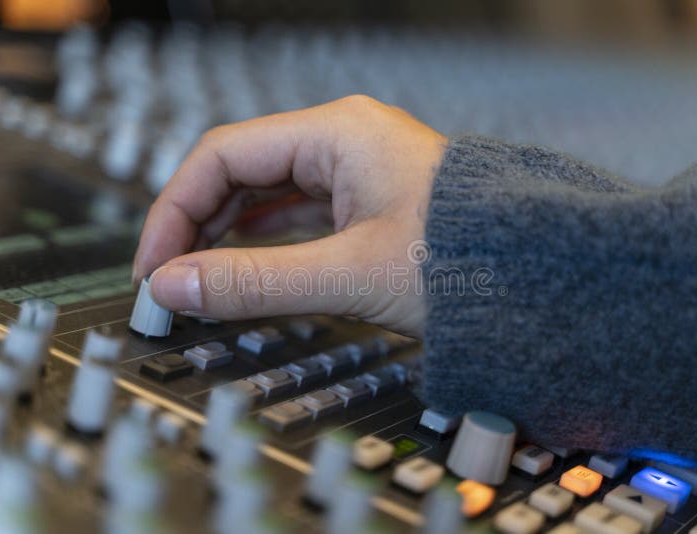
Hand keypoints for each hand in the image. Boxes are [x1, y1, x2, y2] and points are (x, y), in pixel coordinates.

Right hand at [133, 95, 446, 337]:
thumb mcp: (349, 274)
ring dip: (229, 235)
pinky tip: (247, 265)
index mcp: (337, 133)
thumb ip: (254, 281)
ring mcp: (357, 172)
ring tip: (201, 279)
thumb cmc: (468, 261)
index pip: (222, 155)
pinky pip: (299, 213)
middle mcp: (344, 141)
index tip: (154, 265)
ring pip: (269, 194)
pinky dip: (267, 241)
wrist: (542, 280)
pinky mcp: (369, 203)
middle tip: (171, 280)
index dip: (175, 209)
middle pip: (240, 170)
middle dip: (198, 224)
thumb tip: (175, 287)